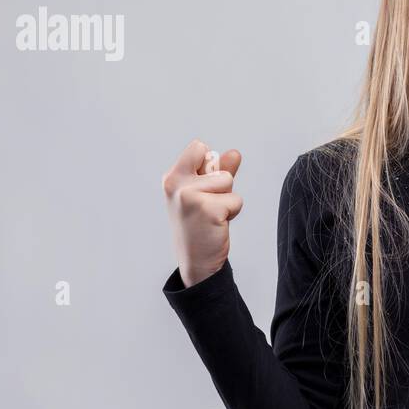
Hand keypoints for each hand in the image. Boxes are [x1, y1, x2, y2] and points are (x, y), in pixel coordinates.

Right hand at [162, 139, 243, 287]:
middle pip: (216, 162)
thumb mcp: (206, 194)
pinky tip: (217, 224)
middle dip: (221, 183)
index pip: (199, 147)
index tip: (204, 186)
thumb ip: (218, 172)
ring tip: (212, 216)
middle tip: (208, 206)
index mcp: (172, 177)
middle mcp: (176, 183)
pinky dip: (233, 212)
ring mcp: (189, 195)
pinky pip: (236, 200)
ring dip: (228, 199)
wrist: (197, 261)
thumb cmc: (200, 225)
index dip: (210, 164)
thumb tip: (234, 153)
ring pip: (228, 181)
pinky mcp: (207, 208)